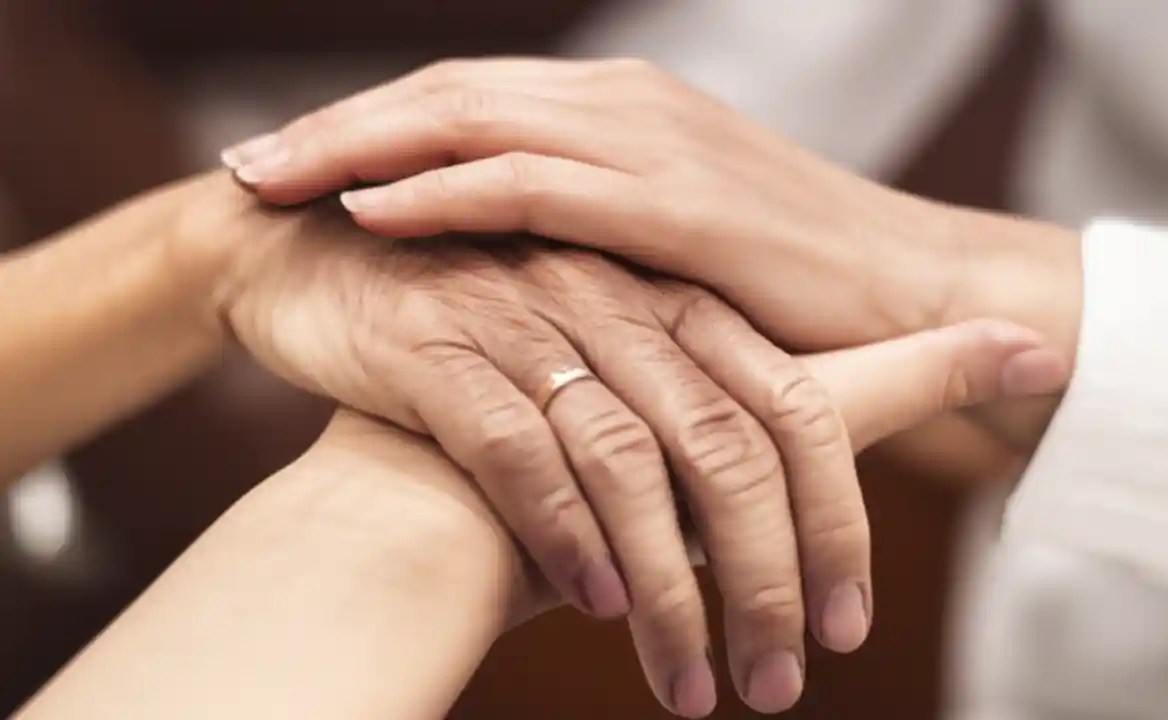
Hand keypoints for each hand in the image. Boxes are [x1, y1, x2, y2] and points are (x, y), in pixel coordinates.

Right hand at [185, 175, 868, 715]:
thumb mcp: (601, 350)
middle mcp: (610, 300)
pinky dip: (564, 534)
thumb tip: (765, 528)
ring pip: (627, 463)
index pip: (796, 406)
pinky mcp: (433, 349)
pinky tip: (593, 604)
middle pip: (726, 446)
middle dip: (766, 576)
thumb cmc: (486, 336)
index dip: (836, 519)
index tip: (849, 623)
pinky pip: (514, 450)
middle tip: (779, 683)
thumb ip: (682, 414)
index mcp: (671, 297)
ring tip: (688, 687)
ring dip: (670, 592)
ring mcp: (521, 319)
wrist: (323, 264)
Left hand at [220, 57, 1081, 455]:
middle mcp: (626, 105)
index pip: (470, 97)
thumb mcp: (677, 239)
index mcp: (623, 109)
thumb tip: (519, 256)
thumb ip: (597, 227)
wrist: (913, 293)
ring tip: (271, 183)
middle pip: (447, 94)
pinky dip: (444, 193)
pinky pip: (531, 187)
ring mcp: (649, 145)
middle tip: (248, 165)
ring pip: (471, 124)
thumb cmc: (791, 284)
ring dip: (361, 149)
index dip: (374, 124)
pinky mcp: (673, 204)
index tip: (292, 159)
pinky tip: (372, 213)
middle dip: (338, 127)